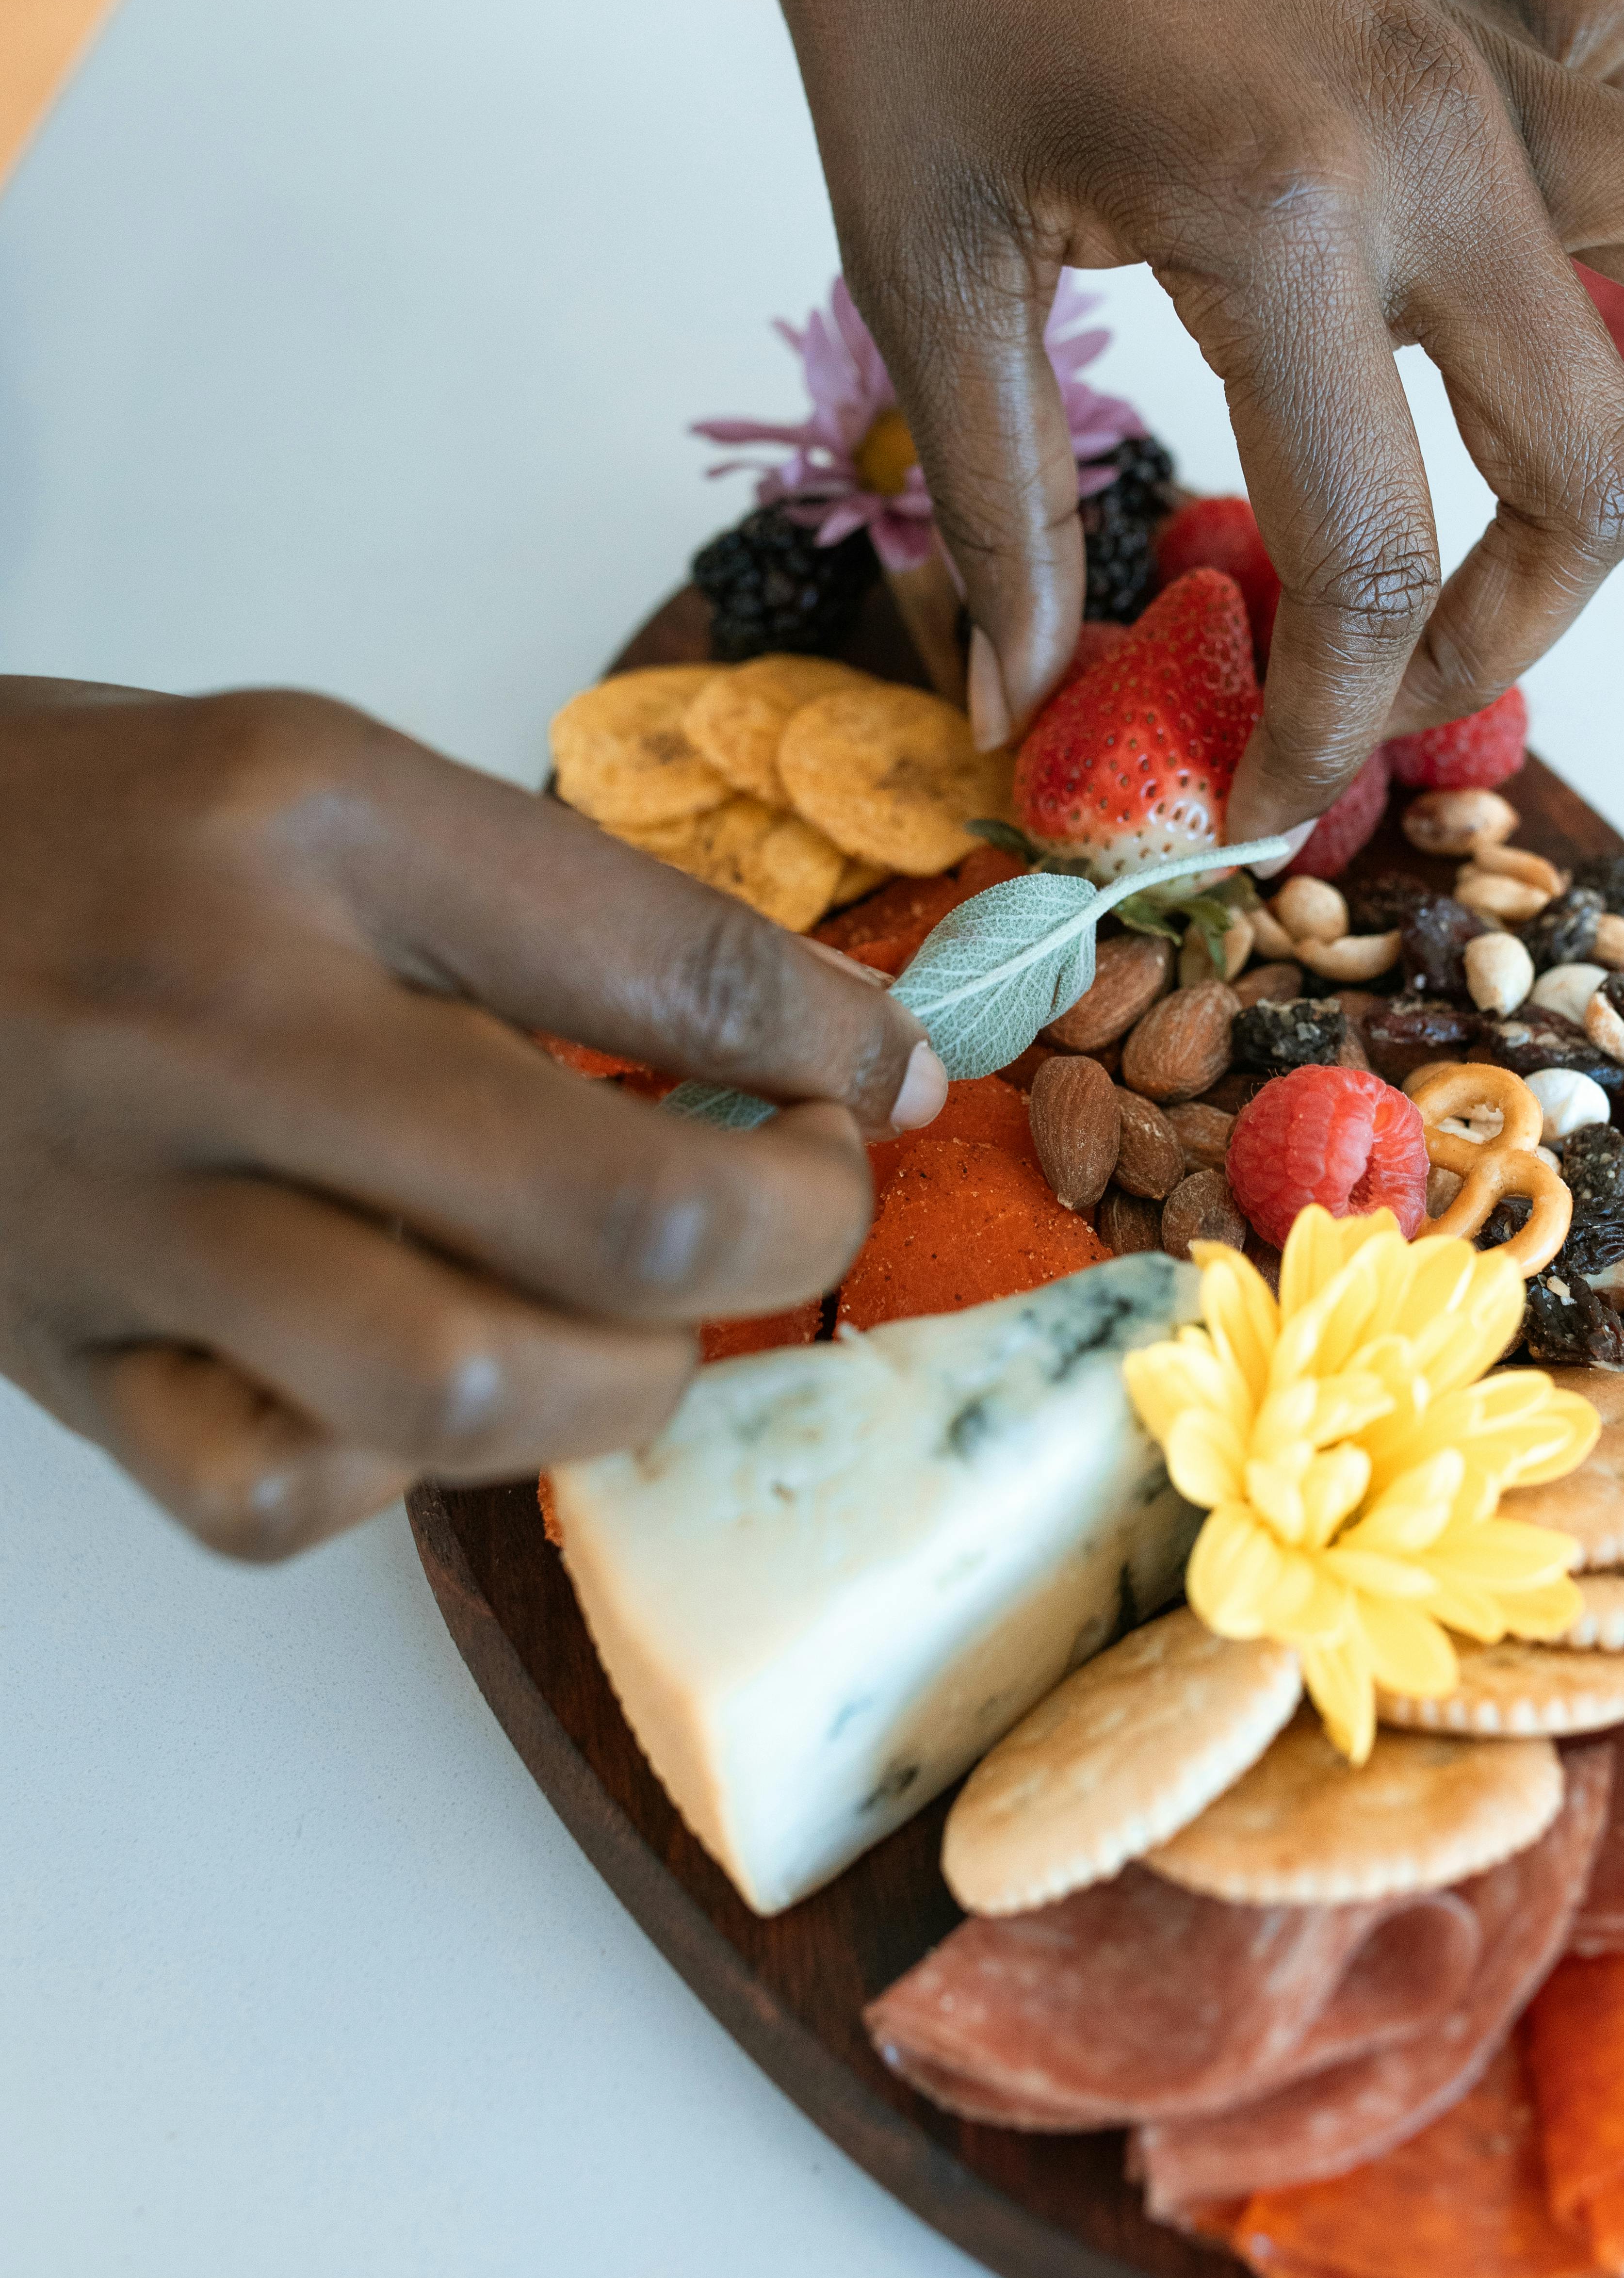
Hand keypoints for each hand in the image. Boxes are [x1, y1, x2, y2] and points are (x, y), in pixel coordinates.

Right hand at [0, 682, 943, 1557]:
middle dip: (784, 1235)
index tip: (888, 1076)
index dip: (839, 1044)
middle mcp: (219, 1014)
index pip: (670, 966)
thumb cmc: (88, 830)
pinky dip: (395, 1472)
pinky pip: (279, 1496)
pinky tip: (417, 1385)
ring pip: (462, 1391)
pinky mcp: (61, 1357)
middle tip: (801, 1205)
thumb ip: (553, 912)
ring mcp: (126, 1207)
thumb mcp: (325, 781)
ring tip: (636, 1321)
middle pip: (611, 1211)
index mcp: (311, 821)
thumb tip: (805, 1044)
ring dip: (619, 1383)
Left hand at [713, 0, 1623, 828]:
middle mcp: (1440, 137)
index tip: (1252, 809)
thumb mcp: (918, 265)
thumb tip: (1027, 724)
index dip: (1323, 732)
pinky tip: (1573, 263)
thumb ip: (1000, 511)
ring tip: (1543, 496)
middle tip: (1380, 683)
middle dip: (1510, 630)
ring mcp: (1492, 53)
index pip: (1375, 561)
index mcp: (1284, 218)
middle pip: (1603, 463)